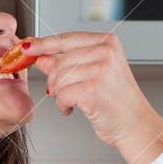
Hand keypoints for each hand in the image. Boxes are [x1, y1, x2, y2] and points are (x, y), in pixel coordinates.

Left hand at [31, 32, 162, 163]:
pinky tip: (72, 109)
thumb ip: (66, 63)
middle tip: (61, 92)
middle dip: (54, 80)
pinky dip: (62, 105)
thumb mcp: (92, 75)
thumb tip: (40, 56)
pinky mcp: (93, 89)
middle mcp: (105, 52)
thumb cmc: (117, 102)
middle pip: (59, 61)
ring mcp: (100, 70)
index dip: (44, 44)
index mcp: (107, 42)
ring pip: (58, 78)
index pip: (66, 39)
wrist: (135, 125)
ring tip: (72, 101)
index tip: (27, 48)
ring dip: (59, 94)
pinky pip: (61, 94)